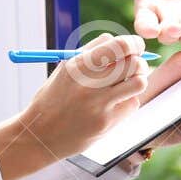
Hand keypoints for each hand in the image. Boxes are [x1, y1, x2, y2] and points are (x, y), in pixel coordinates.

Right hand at [0, 34, 150, 171]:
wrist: (41, 135)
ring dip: (138, 78)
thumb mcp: (65, 69)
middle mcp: (89, 83)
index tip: (135, 46)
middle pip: (132, 61)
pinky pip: (132, 103)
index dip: (133, 43)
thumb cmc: (54, 98)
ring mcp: (99, 104)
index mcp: (77, 65)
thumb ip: (91, 53)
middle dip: (139, 60)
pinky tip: (116, 102)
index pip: (119, 45)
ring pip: (139, 82)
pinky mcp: (107, 122)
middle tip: (136, 64)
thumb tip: (122, 43)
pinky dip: (129, 100)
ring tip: (129, 81)